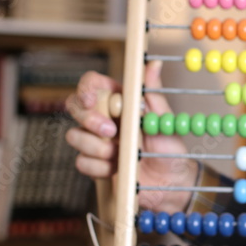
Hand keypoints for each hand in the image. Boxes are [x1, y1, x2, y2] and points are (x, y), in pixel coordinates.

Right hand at [64, 61, 197, 212]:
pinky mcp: (94, 163)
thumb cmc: (169, 146)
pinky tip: (117, 168)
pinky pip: (81, 161)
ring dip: (97, 147)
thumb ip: (153, 92)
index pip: (92, 83)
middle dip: (89, 120)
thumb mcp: (164, 118)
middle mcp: (104, 117)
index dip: (86, 88)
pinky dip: (100, 167)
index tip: (92, 100)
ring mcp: (96, 140)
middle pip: (75, 106)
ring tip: (121, 154)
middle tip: (111, 132)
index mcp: (120, 100)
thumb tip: (154, 63)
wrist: (171, 181)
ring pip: (74, 136)